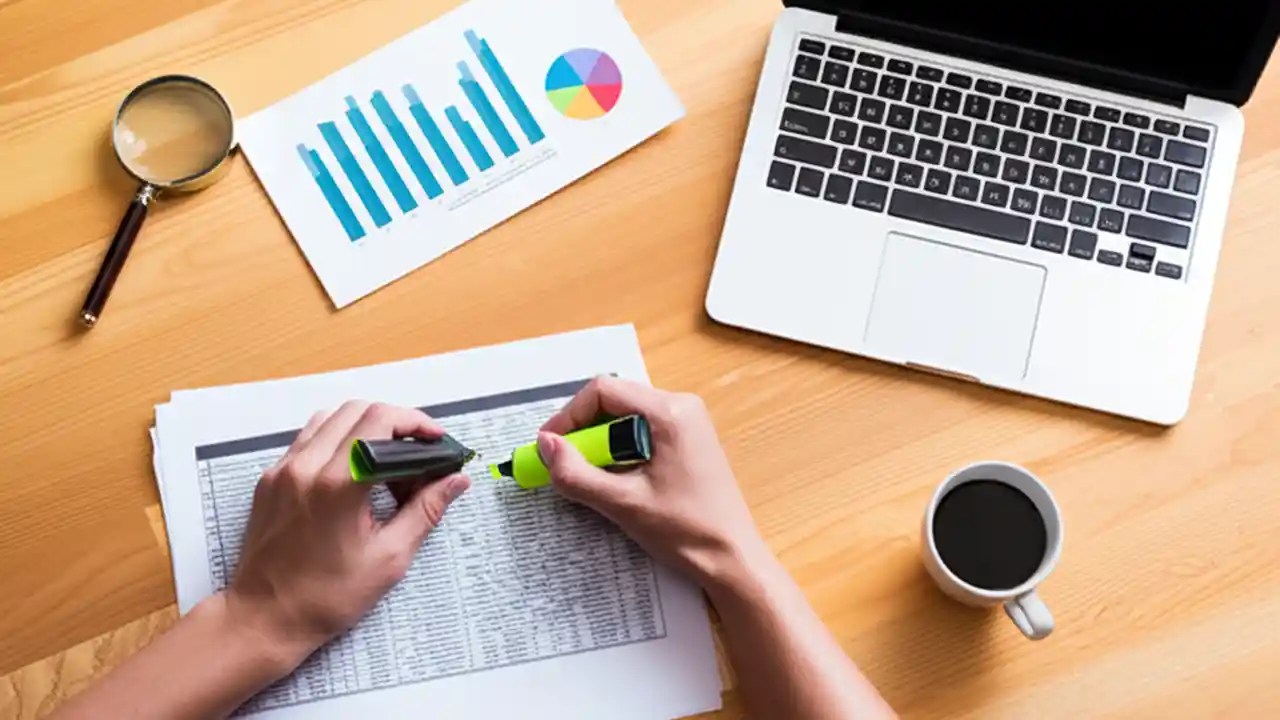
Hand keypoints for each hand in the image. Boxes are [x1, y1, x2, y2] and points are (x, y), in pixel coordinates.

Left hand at [226, 401, 469, 669]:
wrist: (264, 618)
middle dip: (395, 422)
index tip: (436, 440)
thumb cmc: (326, 597)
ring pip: (331, 417)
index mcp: (338, 484)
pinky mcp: (270, 478)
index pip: (381, 421)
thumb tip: (455, 481)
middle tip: (418, 451)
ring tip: (387, 460)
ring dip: (365, 427)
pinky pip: (308, 438)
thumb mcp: (389, 557)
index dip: (416, 422)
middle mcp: (306, 466)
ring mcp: (283, 469)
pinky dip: (338, 440)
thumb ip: (425, 510)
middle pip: (358, 410)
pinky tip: (354, 471)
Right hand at [538, 377, 767, 588]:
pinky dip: (620, 453)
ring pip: (625, 418)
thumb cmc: (687, 531)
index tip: (550, 449)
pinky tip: (618, 483)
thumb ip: (577, 474)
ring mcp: (687, 424)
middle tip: (567, 467)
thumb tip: (545, 446)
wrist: (732, 559)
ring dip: (602, 446)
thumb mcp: (623, 503)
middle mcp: (682, 407)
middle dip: (584, 433)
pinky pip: (641, 434)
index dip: (569, 416)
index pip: (603, 390)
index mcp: (671, 412)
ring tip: (594, 481)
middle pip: (614, 401)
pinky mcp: (687, 443)